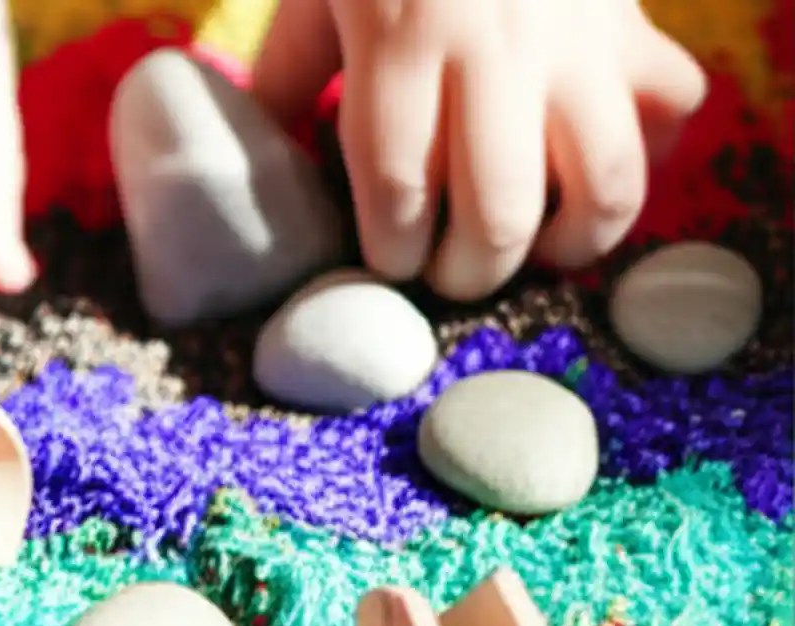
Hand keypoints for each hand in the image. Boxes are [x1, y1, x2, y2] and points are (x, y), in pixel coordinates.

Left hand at [252, 0, 705, 300]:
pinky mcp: (635, 26)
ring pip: (606, 183)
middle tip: (450, 275)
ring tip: (541, 252)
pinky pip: (672, 109)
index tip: (389, 264)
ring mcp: (579, 40)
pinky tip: (597, 160)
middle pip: (498, 210)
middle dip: (469, 272)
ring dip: (573, 242)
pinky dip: (650, 148)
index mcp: (402, 41)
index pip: (399, 185)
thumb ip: (292, 75)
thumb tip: (276, 152)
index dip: (392, 250)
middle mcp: (499, 49)